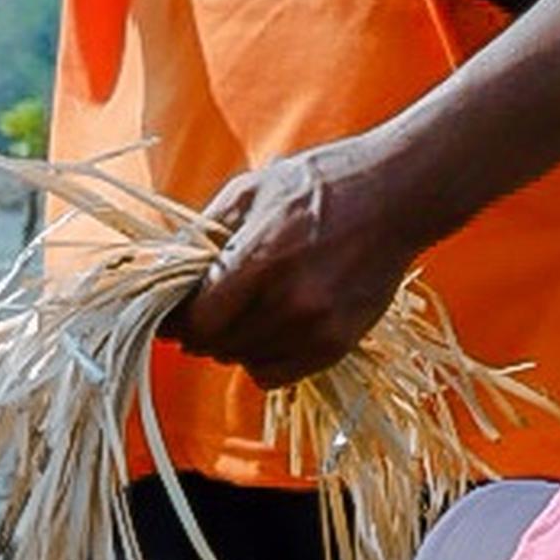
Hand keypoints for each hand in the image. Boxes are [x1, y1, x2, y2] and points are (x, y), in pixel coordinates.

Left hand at [165, 137, 425, 389]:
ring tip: (250, 310)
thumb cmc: (319, 184)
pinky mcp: (336, 345)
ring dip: (235, 344)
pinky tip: (272, 328)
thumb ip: (204, 235)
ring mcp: (316, 327)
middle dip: (204, 331)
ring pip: (244, 362)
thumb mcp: (252, 191)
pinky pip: (275, 375)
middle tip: (210, 310)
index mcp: (262, 258)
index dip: (176, 322)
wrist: (397, 194)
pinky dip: (263, 359)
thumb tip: (161, 272)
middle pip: (217, 345)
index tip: (170, 316)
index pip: (198, 320)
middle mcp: (289, 301)